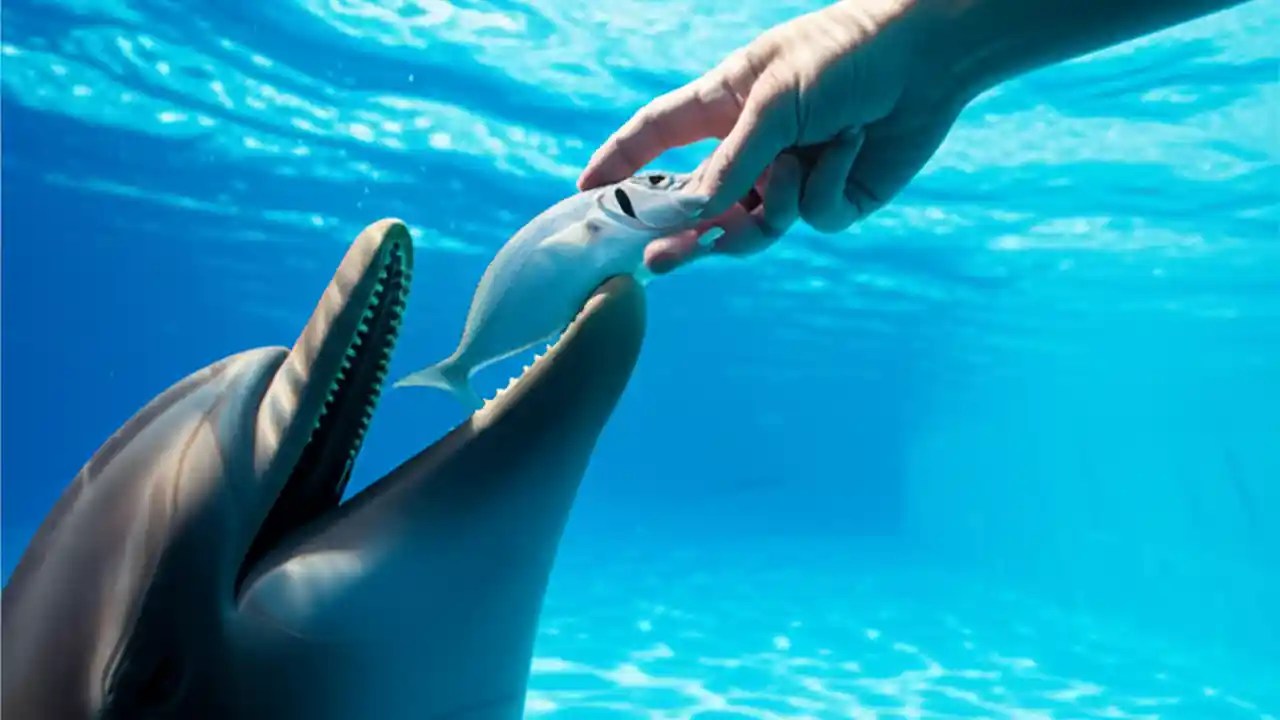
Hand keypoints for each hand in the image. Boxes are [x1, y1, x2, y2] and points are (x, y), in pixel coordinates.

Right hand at [578, 0, 967, 273]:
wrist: (929, 58)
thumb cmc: (842, 55)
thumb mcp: (775, 100)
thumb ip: (732, 160)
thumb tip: (696, 213)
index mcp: (723, 106)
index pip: (657, 137)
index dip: (620, 163)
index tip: (586, 191)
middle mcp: (751, 148)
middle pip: (698, 205)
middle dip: (679, 234)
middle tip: (658, 262)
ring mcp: (790, 178)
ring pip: (753, 227)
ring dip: (772, 205)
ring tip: (795, 171)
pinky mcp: (833, 200)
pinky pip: (810, 219)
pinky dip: (826, 187)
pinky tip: (852, 147)